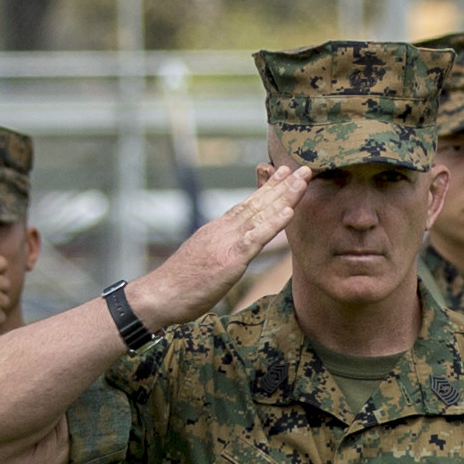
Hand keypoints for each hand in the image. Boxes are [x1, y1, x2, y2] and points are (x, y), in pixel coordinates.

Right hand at [153, 163, 308, 316]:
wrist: (159, 295)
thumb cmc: (180, 283)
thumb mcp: (203, 259)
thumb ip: (220, 249)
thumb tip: (234, 248)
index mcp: (217, 230)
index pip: (246, 204)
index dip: (267, 188)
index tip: (284, 173)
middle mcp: (223, 230)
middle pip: (257, 203)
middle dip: (282, 185)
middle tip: (304, 168)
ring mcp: (226, 242)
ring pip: (260, 213)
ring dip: (284, 195)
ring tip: (303, 179)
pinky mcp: (229, 259)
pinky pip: (256, 238)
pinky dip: (273, 223)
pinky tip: (289, 211)